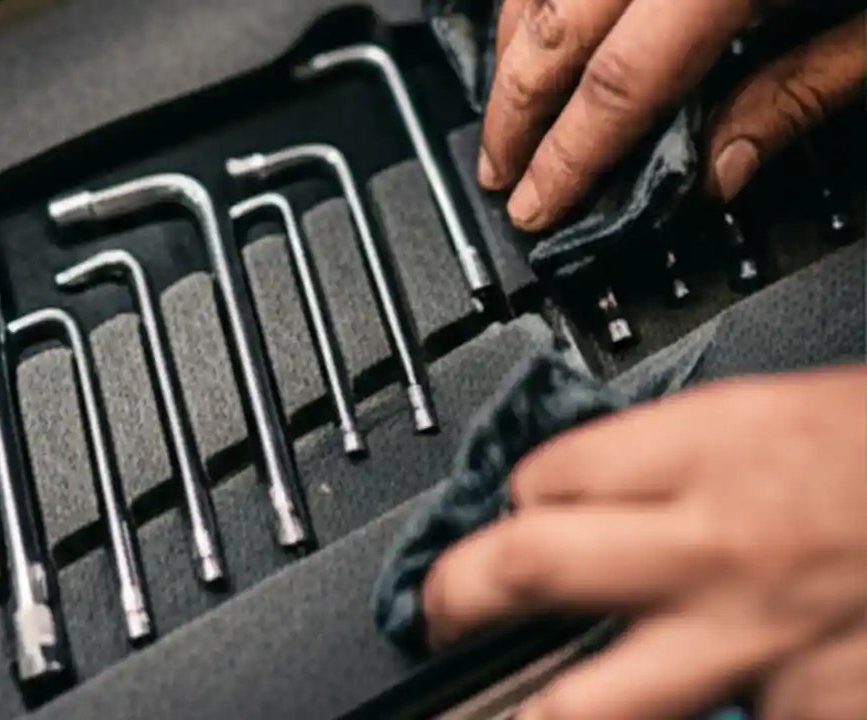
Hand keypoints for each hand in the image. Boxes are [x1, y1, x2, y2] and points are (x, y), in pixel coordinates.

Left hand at [420, 368, 866, 717]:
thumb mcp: (792, 415)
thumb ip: (687, 458)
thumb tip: (600, 494)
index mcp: (713, 445)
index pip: (546, 478)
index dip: (517, 499)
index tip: (511, 516)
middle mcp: (718, 542)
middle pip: (529, 569)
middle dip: (457, 596)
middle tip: (437, 615)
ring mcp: (758, 639)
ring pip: (595, 702)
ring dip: (537, 712)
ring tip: (503, 716)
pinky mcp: (813, 709)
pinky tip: (729, 699)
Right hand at [476, 0, 865, 231]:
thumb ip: (801, 89)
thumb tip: (720, 168)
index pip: (622, 82)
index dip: (568, 156)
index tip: (537, 205)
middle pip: (559, 24)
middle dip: (515, 108)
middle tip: (497, 170)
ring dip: (513, 44)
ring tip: (503, 106)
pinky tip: (536, 18)